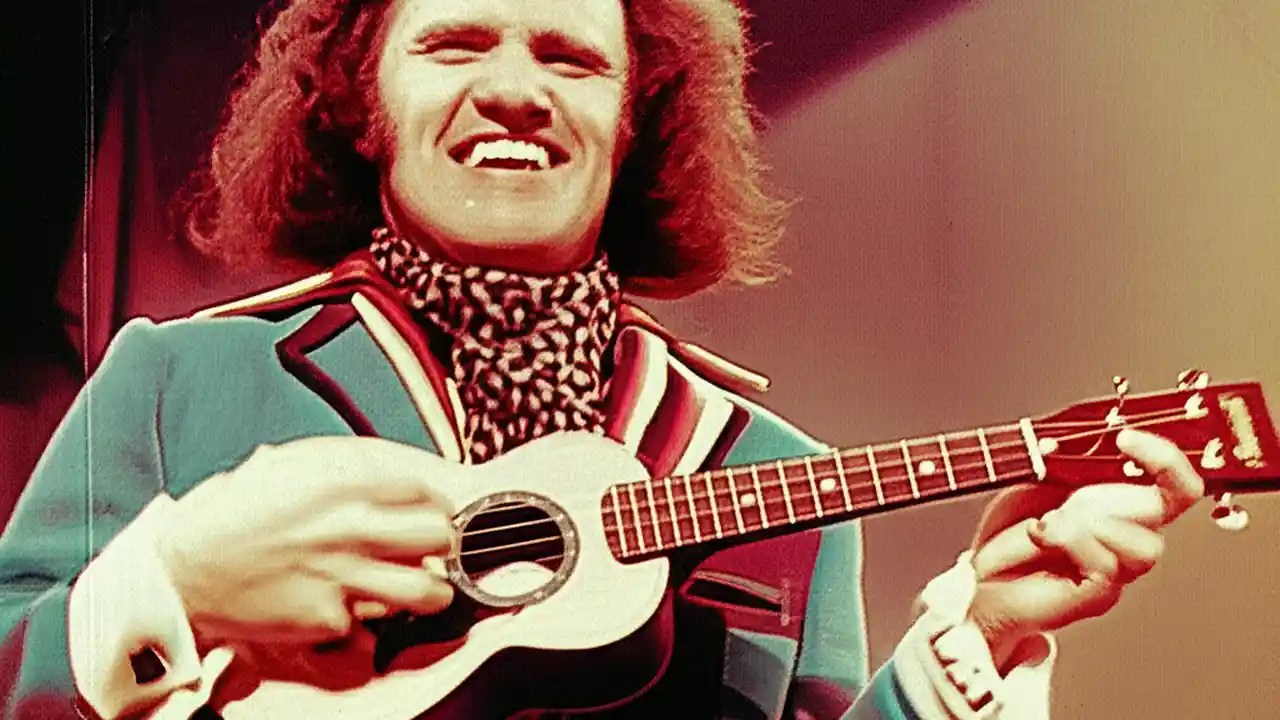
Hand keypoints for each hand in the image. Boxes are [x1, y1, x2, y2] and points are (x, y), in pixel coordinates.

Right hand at [154, 436, 458, 647]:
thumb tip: (390, 470)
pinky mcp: (330, 619)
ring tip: (416, 584)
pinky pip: (375, 624)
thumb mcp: (286, 467)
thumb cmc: (230, 516)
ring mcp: (343, 577)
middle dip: (439, 541)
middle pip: (440, 536)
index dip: (430, 502)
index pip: (425, 490)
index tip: (425, 510)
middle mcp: (349, 529)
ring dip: (428, 588)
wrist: (182, 573)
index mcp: (340, 483)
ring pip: (429, 590)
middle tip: (427, 547)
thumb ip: (342, 466)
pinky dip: (367, 620)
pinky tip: (351, 606)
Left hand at [963, 428, 1203, 664]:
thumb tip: (1086, 439)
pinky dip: (1069, 542)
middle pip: (1163, 514)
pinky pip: (1107, 569)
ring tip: (1050, 522)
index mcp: (1125, 506)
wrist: (980, 579)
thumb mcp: (1039, 480)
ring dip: (1089, 524)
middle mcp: (1130, 540)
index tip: (1124, 438)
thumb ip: (1071, 463)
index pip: (1179, 487)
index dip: (1166, 459)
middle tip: (1062, 502)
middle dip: (1109, 495)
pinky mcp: (1096, 596)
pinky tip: (1040, 535)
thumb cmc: (1013, 531)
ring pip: (1145, 549)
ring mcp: (1117, 572)